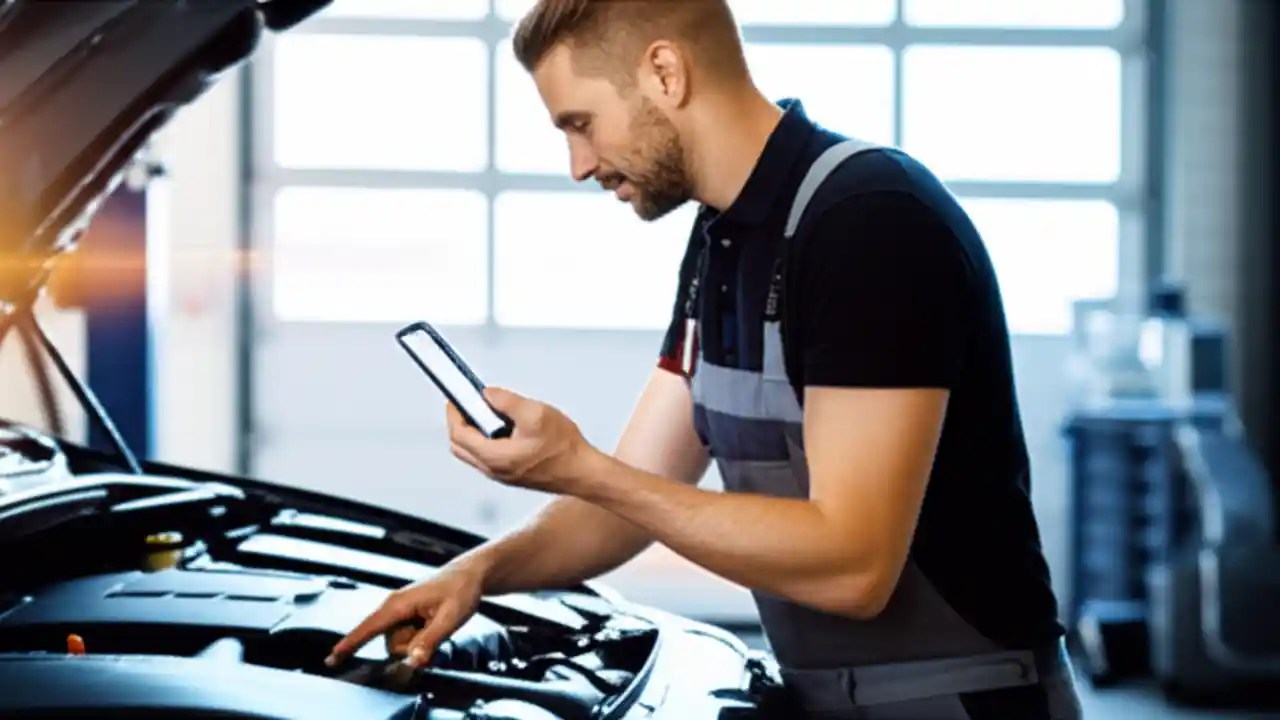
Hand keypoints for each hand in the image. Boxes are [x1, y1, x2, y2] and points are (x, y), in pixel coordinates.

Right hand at [326, 560, 484, 668]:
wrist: (469, 575)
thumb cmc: (461, 591)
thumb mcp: (451, 618)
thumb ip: (430, 640)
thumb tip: (413, 661)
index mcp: (398, 604)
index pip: (368, 628)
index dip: (349, 645)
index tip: (331, 660)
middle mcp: (393, 607)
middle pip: (391, 645)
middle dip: (412, 647)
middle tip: (437, 627)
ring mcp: (398, 611)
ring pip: (399, 643)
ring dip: (418, 642)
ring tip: (437, 621)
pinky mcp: (404, 614)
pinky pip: (406, 637)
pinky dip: (419, 637)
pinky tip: (433, 623)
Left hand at [449, 387, 596, 495]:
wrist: (583, 472)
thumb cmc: (564, 448)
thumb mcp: (535, 413)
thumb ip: (506, 401)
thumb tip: (486, 394)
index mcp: (495, 457)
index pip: (458, 435)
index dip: (453, 413)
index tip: (455, 398)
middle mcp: (494, 470)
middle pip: (460, 447)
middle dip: (459, 423)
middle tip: (466, 404)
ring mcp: (502, 475)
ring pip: (473, 453)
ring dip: (473, 431)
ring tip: (486, 412)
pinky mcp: (511, 474)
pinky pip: (487, 457)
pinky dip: (485, 440)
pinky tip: (503, 426)